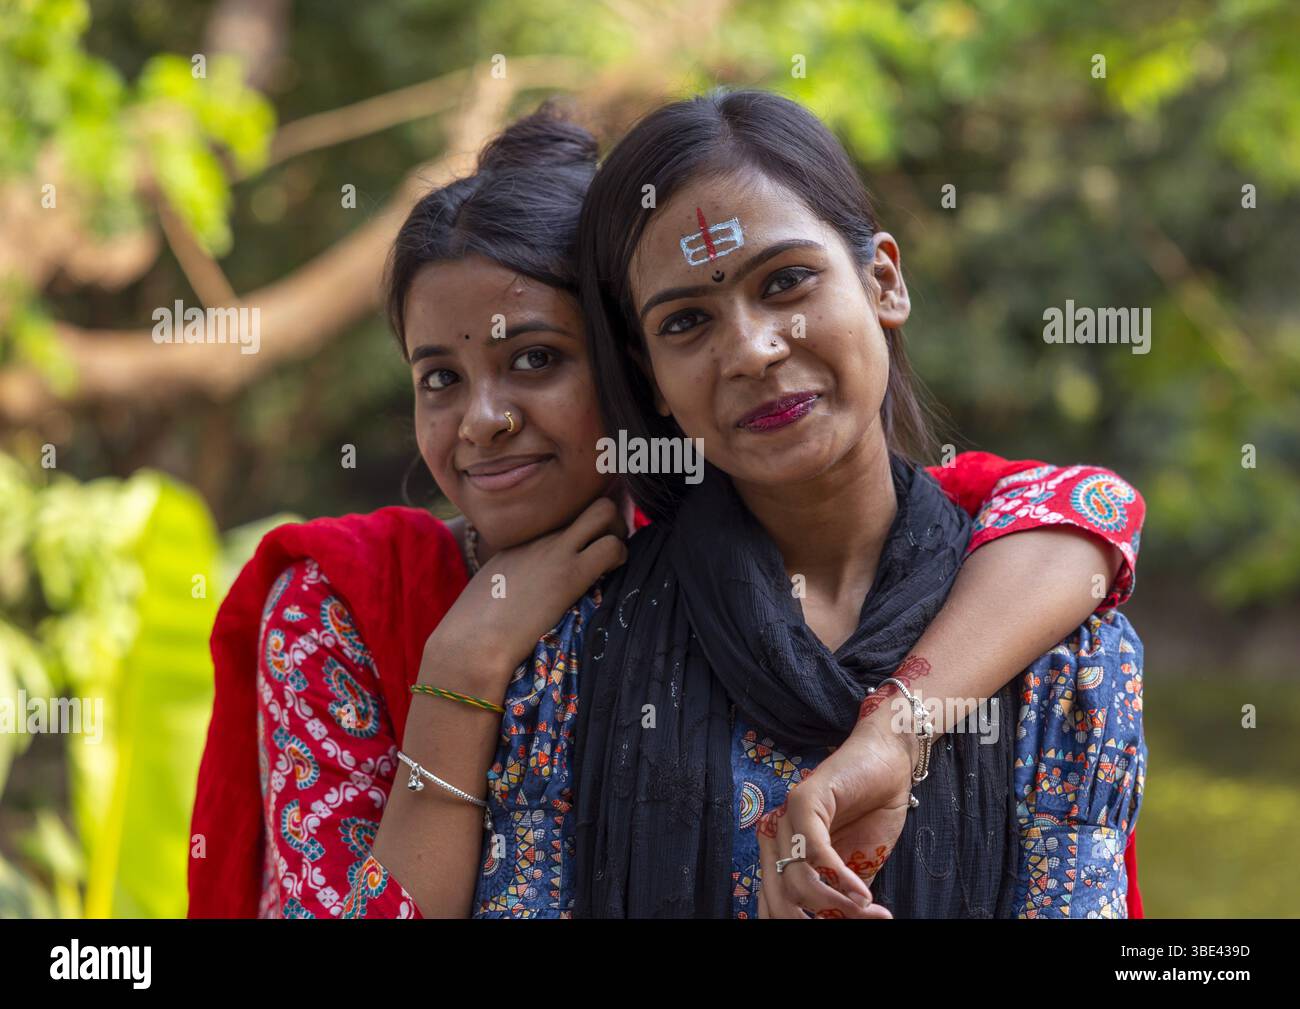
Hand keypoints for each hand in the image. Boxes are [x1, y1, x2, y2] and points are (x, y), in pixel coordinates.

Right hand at [422, 497, 627, 697]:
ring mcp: (556, 550)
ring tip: (612, 563)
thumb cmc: (475, 625)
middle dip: (610, 520)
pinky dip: (620, 558)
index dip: (585, 527)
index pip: (565, 513)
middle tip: (610, 549)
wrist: (472, 641)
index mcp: (522, 538)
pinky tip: (609, 577)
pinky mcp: (570, 574)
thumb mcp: (491, 584)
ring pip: (605, 512)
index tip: (590, 544)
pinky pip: (612, 547)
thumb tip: (524, 586)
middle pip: (589, 501)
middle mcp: (540, 535)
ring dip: (619, 533)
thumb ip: (513, 574)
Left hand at [755, 711, 915, 918]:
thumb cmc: (872, 813)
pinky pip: (817, 854)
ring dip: (838, 905)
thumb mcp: (855, 868)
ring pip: (797, 881)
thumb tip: (836, 922)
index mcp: (782, 854)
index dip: (793, 924)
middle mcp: (776, 836)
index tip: (832, 930)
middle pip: (779, 898)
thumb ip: (840, 896)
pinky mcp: (804, 800)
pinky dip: (842, 880)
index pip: (771, 902)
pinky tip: (863, 894)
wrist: (889, 763)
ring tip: (868, 909)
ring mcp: (786, 817)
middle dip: (813, 922)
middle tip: (857, 923)